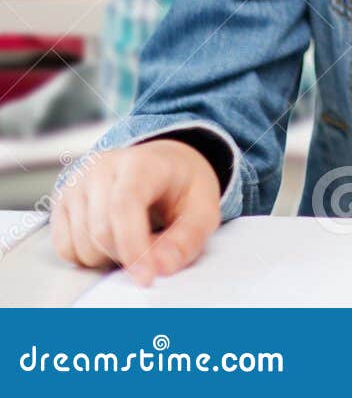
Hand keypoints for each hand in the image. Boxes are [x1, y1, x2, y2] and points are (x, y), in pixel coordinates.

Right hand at [51, 139, 221, 284]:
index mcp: (141, 162)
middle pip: (100, 231)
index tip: (147, 276)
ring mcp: (77, 183)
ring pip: (80, 245)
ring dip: (108, 258)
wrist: (164, 165)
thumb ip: (188, 239)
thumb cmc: (183, 188)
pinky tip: (110, 241)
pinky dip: (87, 257)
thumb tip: (161, 267)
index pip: (124, 205)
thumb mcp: (203, 209)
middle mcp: (102, 167)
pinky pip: (64, 249)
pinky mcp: (61, 202)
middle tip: (151, 249)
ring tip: (132, 239)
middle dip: (126, 255)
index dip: (133, 246)